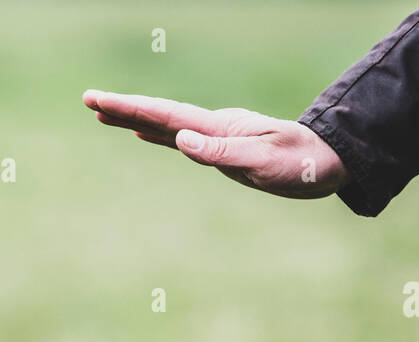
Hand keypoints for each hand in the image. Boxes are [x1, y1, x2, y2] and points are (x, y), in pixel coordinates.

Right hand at [83, 90, 348, 198]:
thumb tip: (180, 140)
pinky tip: (143, 134)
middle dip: (123, 107)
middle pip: (158, 115)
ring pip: (165, 124)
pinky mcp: (222, 148)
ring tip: (104, 113)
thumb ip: (221, 153)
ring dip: (134, 119)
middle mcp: (213, 127)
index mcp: (218, 128)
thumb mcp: (262, 164)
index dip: (129, 108)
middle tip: (88, 99)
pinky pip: (178, 137)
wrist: (330, 162)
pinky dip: (156, 133)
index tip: (98, 100)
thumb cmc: (301, 166)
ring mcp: (216, 136)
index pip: (164, 116)